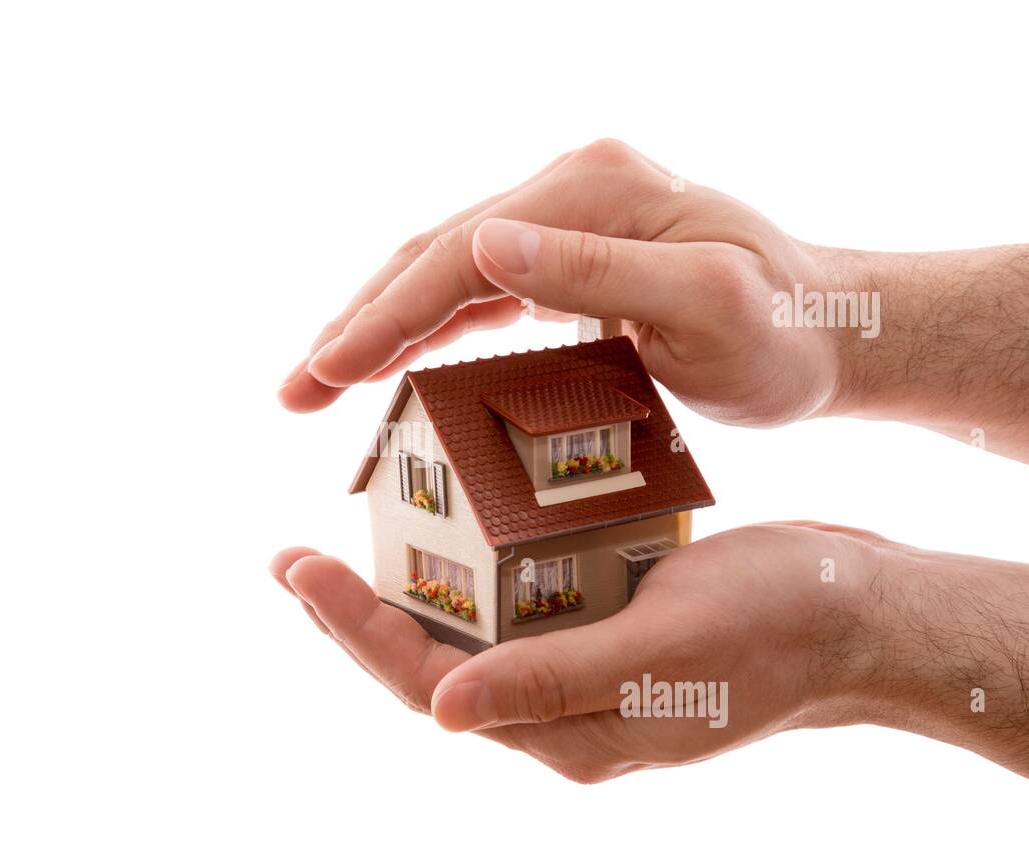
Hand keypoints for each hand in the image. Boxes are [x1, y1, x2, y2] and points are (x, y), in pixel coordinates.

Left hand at [271, 525, 1028, 781]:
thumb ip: (549, 681)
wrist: (858, 610)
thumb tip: (439, 711)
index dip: (357, 630)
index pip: (430, 684)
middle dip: (358, 615)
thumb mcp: (661, 652)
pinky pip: (516, 602)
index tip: (299, 569)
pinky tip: (446, 528)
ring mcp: (580, 665)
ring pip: (469, 634)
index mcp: (566, 732)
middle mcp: (561, 708)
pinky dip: (472, 569)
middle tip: (293, 561)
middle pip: (432, 665)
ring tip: (348, 544)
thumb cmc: (774, 630)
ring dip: (408, 592)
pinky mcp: (602, 625)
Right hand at [279, 139, 851, 426]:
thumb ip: (602, 271)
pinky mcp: (567, 250)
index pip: (460, 255)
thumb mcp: (710, 305)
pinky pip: (475, 289)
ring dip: (375, 326)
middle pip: (432, 254)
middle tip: (292, 390)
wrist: (831, 329)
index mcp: (594, 188)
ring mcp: (566, 215)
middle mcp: (570, 187)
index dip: (384, 317)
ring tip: (316, 383)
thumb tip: (487, 244)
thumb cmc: (784, 333)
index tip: (324, 374)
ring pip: (442, 271)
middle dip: (355, 324)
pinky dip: (423, 328)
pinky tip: (386, 365)